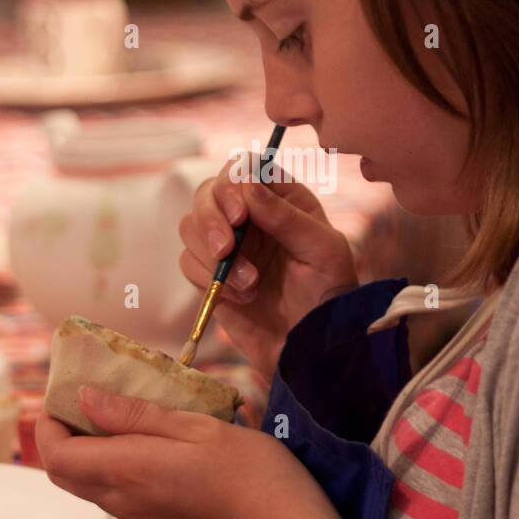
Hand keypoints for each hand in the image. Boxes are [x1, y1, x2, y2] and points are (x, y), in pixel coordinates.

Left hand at [34, 388, 363, 518]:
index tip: (63, 393)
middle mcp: (123, 501)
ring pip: (91, 487)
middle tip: (86, 400)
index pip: (56, 454)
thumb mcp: (195, 426)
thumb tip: (84, 399)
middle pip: (66, 474)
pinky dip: (114, 469)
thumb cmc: (249, 471)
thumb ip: (135, 414)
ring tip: (122, 415)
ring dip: (89, 453)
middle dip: (62, 437)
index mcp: (126, 471)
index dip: (47, 424)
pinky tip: (150, 446)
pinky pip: (119, 497)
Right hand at [178, 161, 358, 383]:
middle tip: (226, 249)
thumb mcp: (323, 251)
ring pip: (190, 225)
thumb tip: (249, 184)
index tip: (240, 216)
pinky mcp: (212, 275)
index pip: (244, 169)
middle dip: (211, 219)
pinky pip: (188, 262)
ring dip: (212, 255)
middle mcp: (252, 217)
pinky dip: (209, 279)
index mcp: (284, 200)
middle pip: (207, 192)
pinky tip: (242, 298)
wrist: (312, 349)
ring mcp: (230, 246)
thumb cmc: (329, 296)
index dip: (233, 184)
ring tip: (250, 285)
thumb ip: (288, 216)